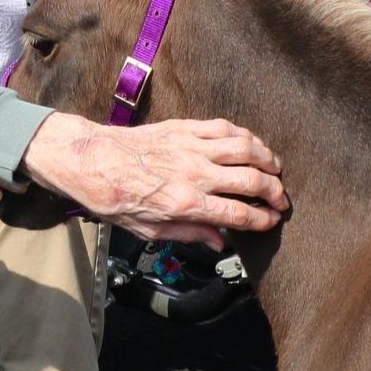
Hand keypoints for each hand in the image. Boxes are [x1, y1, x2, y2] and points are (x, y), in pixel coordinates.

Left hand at [18, 112, 285, 247]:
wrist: (89, 159)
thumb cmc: (114, 198)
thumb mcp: (148, 229)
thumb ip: (189, 234)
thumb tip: (220, 243)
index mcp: (185, 204)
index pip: (238, 215)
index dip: (263, 220)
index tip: (272, 222)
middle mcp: (194, 173)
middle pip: (252, 180)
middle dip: (274, 192)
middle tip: (280, 200)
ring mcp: (190, 147)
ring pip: (245, 148)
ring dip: (267, 160)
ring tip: (274, 170)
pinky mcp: (184, 128)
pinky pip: (224, 128)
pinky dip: (245, 135)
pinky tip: (251, 144)